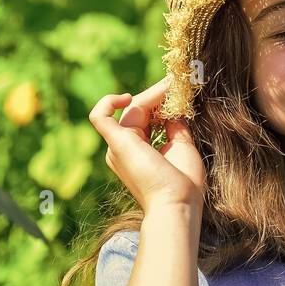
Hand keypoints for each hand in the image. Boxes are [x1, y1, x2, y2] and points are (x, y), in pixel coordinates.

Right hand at [88, 77, 205, 213]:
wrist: (178, 203)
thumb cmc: (183, 183)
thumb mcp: (182, 146)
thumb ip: (175, 125)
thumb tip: (173, 107)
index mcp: (137, 151)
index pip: (146, 116)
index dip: (161, 101)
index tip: (180, 89)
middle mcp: (123, 149)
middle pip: (139, 109)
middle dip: (159, 95)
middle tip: (178, 81)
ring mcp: (118, 146)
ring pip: (132, 108)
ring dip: (153, 95)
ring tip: (173, 86)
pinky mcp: (117, 143)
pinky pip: (101, 117)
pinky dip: (109, 102)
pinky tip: (127, 97)